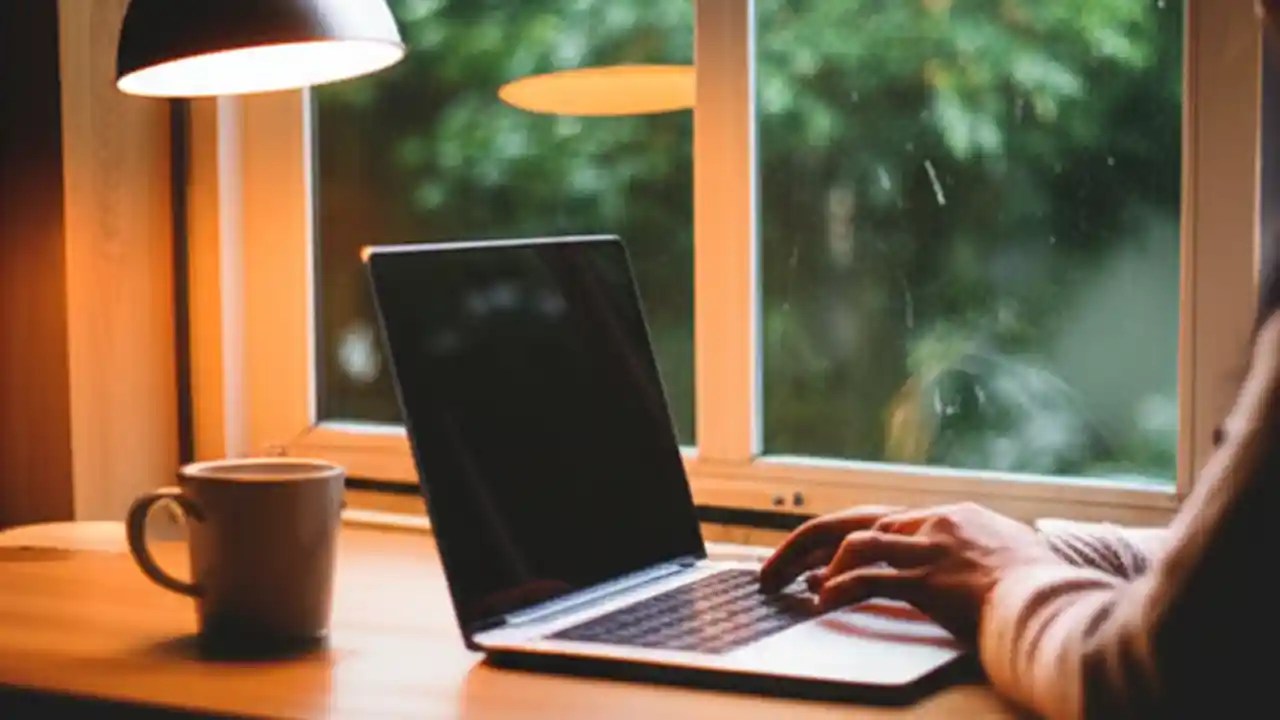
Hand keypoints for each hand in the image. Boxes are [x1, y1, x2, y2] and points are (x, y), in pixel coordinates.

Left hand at [760, 502, 1056, 642]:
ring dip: (811, 564)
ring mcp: (931, 549)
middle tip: (773, 567)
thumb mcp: (1012, 558)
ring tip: (784, 586)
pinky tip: (820, 604)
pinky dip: (839, 590)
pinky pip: (870, 581)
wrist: (1065, 605)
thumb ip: (980, 557)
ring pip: (854, 542)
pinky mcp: (929, 579)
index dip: (840, 541)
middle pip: (853, 521)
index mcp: (951, 517)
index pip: (880, 520)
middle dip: (805, 542)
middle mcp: (935, 524)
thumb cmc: (1048, 593)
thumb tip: (970, 575)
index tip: (814, 560)